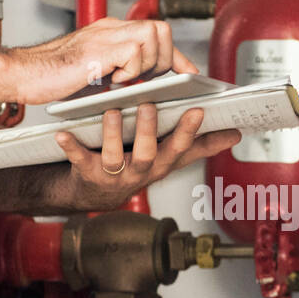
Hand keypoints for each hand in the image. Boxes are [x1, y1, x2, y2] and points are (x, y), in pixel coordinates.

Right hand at [13, 18, 197, 107]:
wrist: (23, 73)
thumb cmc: (52, 76)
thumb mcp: (96, 72)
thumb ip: (119, 70)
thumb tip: (144, 83)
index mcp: (111, 32)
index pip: (156, 33)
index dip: (176, 55)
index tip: (188, 73)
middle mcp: (111, 28)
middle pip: (161, 28)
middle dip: (165, 58)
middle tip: (148, 79)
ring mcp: (105, 36)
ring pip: (152, 36)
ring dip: (147, 64)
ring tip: (127, 79)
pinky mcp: (99, 49)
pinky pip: (134, 52)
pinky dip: (131, 70)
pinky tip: (113, 80)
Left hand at [51, 104, 240, 210]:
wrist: (96, 192)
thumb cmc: (137, 167)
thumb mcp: (171, 158)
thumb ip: (202, 146)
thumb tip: (236, 135)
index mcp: (161, 164)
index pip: (180, 149)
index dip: (189, 132)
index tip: (198, 110)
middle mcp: (139, 172)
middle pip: (147, 156)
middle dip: (149, 132)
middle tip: (148, 105)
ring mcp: (113, 175)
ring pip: (114, 157)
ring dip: (112, 134)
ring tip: (111, 111)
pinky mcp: (88, 172)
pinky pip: (79, 160)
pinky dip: (71, 147)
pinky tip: (62, 133)